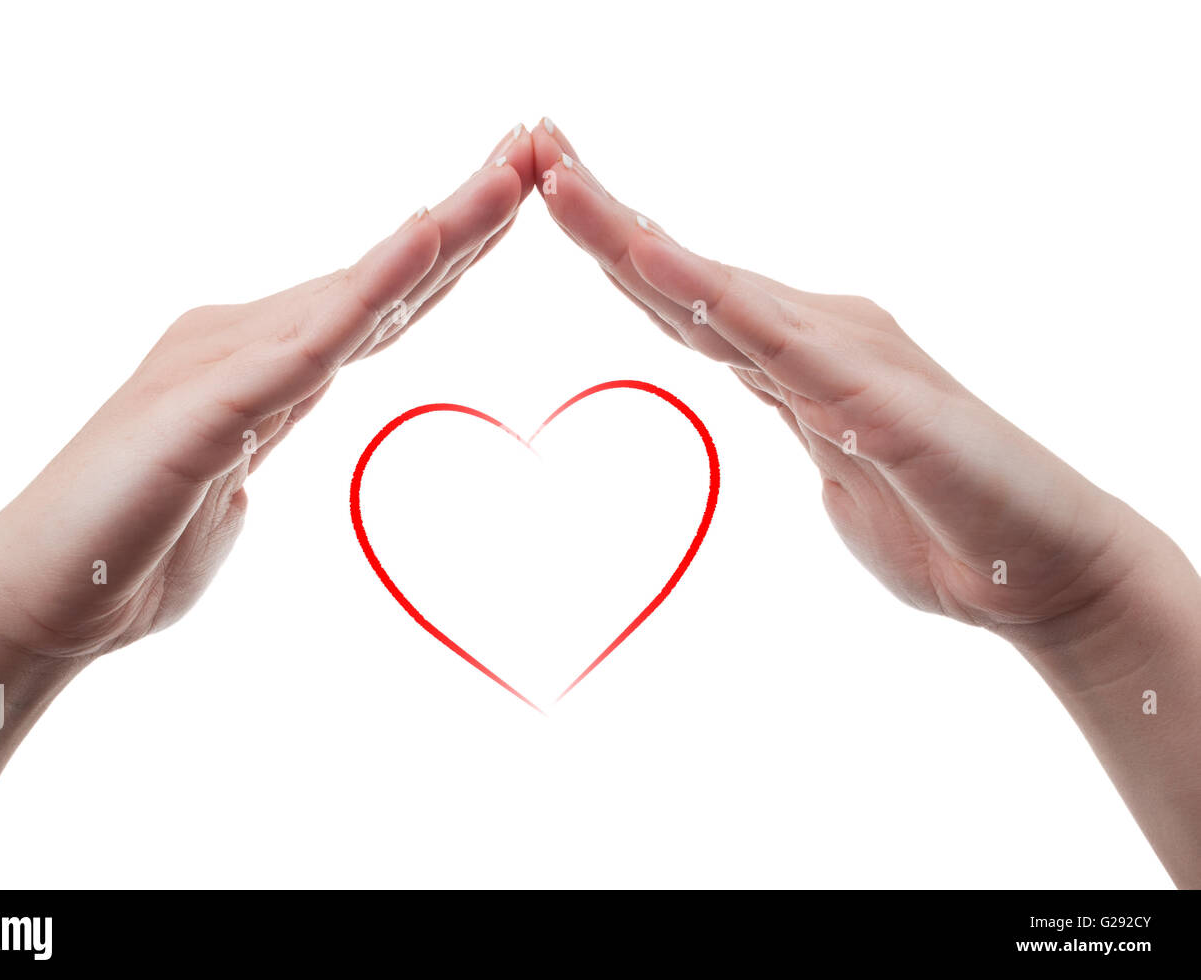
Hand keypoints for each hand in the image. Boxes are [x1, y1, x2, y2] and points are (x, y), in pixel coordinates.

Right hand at [0, 124, 536, 659]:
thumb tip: (258, 465)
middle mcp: (246, 344)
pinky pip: (307, 341)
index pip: (378, 304)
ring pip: (355, 291)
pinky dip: (370, 289)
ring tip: (511, 175)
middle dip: (465, 217)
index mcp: (261, 366)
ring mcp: (225, 366)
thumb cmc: (130, 553)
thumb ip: (250, 457)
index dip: (450, 254)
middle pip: (380, 278)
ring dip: (441, 233)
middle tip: (534, 148)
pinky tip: (424, 239)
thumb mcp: (222, 494)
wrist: (39, 605)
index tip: (514, 203)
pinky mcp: (208, 407)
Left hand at [530, 119, 1166, 654]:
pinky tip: (649, 256)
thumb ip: (808, 434)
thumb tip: (792, 419)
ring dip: (632, 233)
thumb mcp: (843, 477)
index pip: (685, 297)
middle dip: (602, 212)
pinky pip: (775, 343)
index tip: (549, 194)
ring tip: (561, 177)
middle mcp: (815, 338)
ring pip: (716, 287)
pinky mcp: (873, 400)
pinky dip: (708, 297)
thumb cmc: (944, 529)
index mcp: (797, 359)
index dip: (615, 246)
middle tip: (534, 143)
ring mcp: (843, 360)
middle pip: (686, 273)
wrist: (1045, 576)